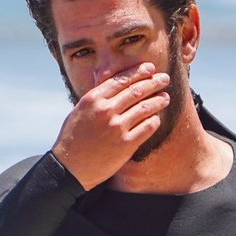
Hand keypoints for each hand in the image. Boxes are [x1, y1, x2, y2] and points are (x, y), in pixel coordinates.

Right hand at [52, 62, 170, 189]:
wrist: (70, 167)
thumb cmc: (73, 138)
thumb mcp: (80, 110)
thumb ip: (96, 95)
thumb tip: (108, 77)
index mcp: (93, 99)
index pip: (121, 79)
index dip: (138, 72)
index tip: (150, 68)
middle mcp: (105, 111)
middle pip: (136, 91)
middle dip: (153, 82)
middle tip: (164, 78)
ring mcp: (116, 128)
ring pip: (144, 108)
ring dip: (158, 101)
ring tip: (165, 98)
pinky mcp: (125, 145)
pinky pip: (147, 128)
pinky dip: (154, 121)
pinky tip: (156, 118)